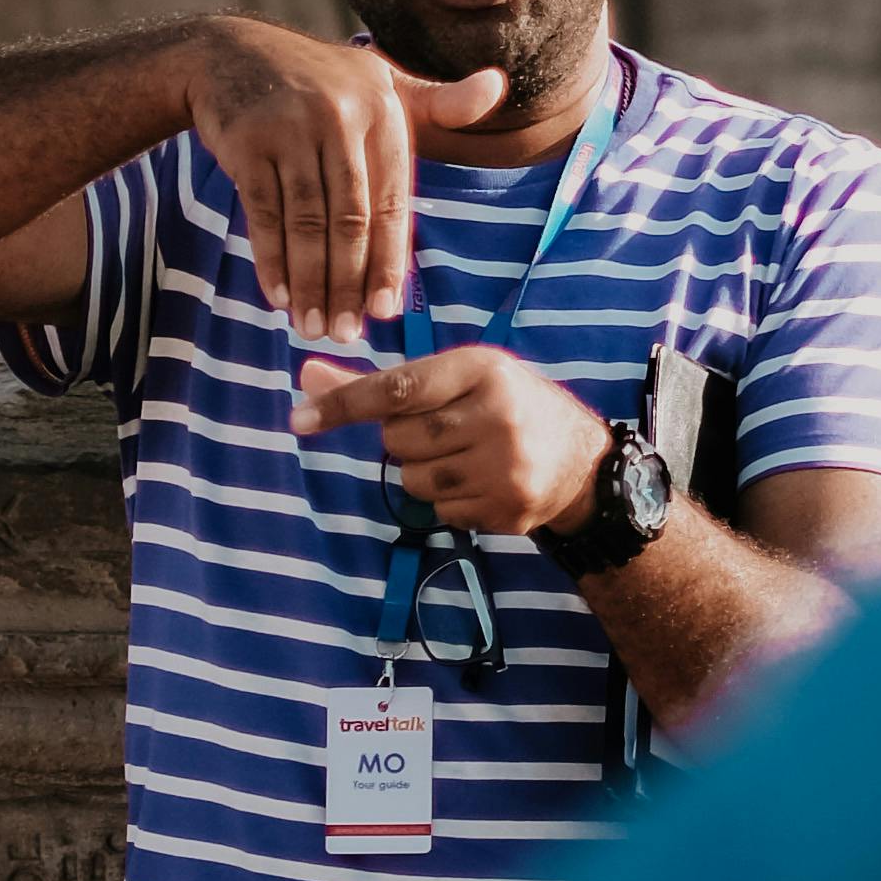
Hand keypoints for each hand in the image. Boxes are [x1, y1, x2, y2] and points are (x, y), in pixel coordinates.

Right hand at [180, 16, 501, 339]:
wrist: (232, 52)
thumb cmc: (321, 80)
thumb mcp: (382, 81)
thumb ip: (439, 102)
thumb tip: (496, 86)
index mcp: (383, 110)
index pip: (392, 203)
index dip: (388, 262)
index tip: (385, 311)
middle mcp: (341, 116)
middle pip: (349, 221)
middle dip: (348, 285)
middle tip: (346, 334)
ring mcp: (291, 128)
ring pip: (306, 223)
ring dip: (310, 284)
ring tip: (312, 327)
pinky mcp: (249, 142)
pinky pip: (265, 214)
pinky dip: (271, 260)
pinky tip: (278, 297)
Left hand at [292, 341, 611, 538]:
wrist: (582, 461)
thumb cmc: (506, 405)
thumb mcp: (458, 377)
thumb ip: (383, 382)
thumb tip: (306, 377)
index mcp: (483, 369)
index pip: (397, 389)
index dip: (344, 404)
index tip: (299, 419)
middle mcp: (496, 415)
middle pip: (398, 439)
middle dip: (405, 438)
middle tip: (443, 430)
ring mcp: (505, 468)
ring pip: (413, 480)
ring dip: (422, 472)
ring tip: (464, 457)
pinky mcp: (507, 509)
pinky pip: (439, 512)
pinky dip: (447, 501)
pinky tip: (479, 482)